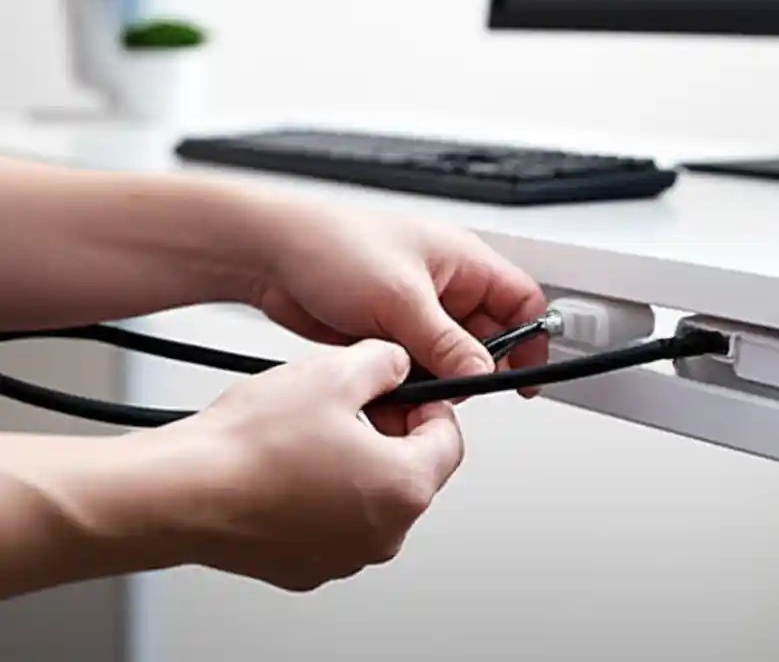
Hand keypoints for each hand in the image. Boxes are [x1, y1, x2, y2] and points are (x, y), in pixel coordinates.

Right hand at [152, 340, 461, 591]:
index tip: (402, 389)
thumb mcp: (334, 371)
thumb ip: (385, 360)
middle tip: (352, 403)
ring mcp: (344, 557)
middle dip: (389, 432)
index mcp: (405, 488)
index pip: (449, 441)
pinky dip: (319, 494)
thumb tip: (396, 362)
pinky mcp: (304, 567)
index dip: (428, 405)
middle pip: (411, 471)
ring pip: (369, 499)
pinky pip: (330, 523)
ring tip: (311, 430)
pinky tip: (286, 465)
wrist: (179, 493)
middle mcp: (385, 534)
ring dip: (353, 463)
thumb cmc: (250, 444)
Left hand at [248, 203, 546, 386]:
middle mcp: (444, 285)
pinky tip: (392, 390)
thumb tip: (482, 372)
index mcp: (462, 261)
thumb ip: (447, 343)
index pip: (521, 301)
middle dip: (473, 368)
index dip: (531, 339)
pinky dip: (408, 384)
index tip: (525, 376)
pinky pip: (414, 367)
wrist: (267, 255)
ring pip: (448, 359)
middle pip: (487, 339)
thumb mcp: (401, 299)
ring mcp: (415, 311)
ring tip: (414, 388)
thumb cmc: (331, 245)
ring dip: (436, 379)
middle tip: (454, 387)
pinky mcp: (387, 332)